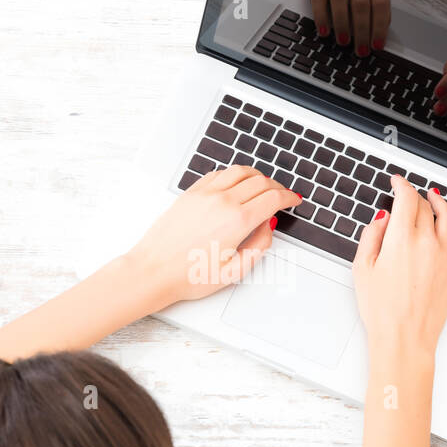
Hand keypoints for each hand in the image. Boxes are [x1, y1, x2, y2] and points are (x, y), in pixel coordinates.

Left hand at [124, 165, 300, 309]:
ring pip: (240, 170)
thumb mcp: (235, 272)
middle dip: (277, 187)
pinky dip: (233, 174)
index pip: (273, 198)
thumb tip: (268, 227)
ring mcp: (204, 194)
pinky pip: (218, 173)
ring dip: (257, 175)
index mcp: (237, 221)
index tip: (293, 200)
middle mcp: (222, 201)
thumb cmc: (188, 276)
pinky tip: (236, 183)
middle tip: (282, 195)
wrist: (153, 271)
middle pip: (260, 181)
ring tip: (263, 185)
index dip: (288, 197)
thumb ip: (259, 247)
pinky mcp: (190, 193)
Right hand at [303, 0, 390, 55]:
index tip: (377, 45)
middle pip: (361, 3)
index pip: (381, 3)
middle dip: (362, 30)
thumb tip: (377, 35)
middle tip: (360, 49)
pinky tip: (324, 31)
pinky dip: (321, 16)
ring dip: (342, 24)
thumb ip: (375, 6)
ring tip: (344, 42)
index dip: (379, 26)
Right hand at [352, 176, 446, 358]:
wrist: (404, 338)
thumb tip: (382, 219)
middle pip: (424, 207)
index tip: (396, 181)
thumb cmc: (381, 310)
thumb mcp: (362, 269)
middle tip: (406, 195)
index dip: (401, 184)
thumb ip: (371, 237)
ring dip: (441, 203)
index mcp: (401, 239)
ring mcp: (444, 256)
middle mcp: (426, 242)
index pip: (405, 198)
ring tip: (435, 197)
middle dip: (414, 196)